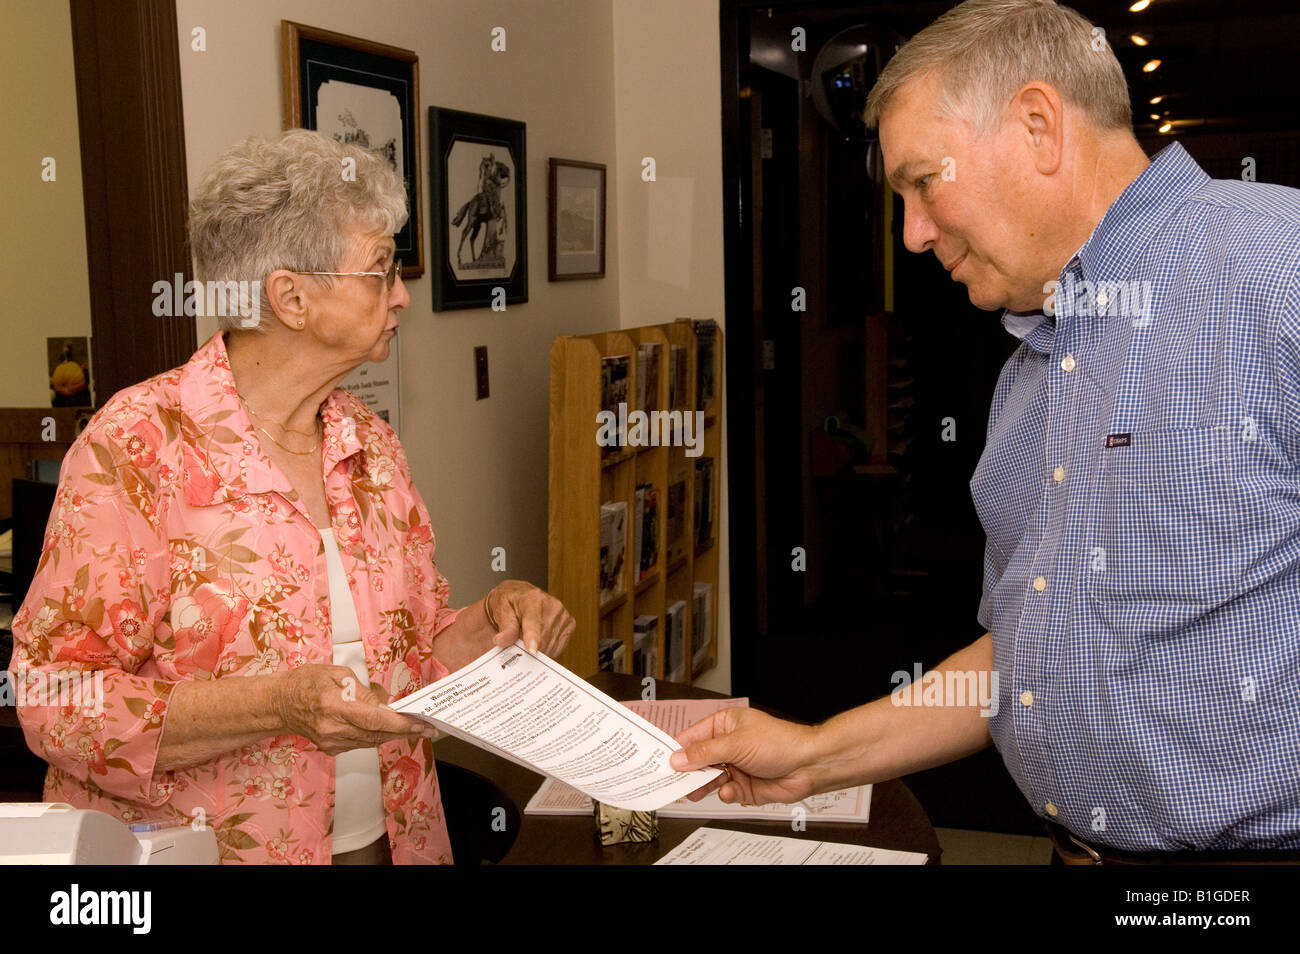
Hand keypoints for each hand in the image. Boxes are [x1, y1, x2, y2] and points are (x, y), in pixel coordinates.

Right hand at [275, 665, 435, 755]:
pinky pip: (361, 743)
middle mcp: (334, 729)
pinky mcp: (331, 749)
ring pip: (371, 741)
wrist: (279, 704)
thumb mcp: (338, 673)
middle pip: (377, 734)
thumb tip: (386, 704)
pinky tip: (386, 728)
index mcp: (335, 706)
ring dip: (392, 734)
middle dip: (404, 730)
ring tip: (412, 726)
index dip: (400, 724)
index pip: (375, 719)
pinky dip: (376, 735)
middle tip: (426, 726)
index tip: (421, 724)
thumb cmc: (307, 682)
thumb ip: (364, 691)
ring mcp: (332, 742)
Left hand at [485, 580, 575, 655]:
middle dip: (527, 648)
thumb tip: (502, 640)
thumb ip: (504, 627)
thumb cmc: (510, 601)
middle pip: (542, 640)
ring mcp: (563, 615)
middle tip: (517, 642)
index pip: (534, 622)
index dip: (533, 638)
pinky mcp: (569, 624)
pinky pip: (557, 648)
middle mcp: (552, 606)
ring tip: (527, 637)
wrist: (520, 594)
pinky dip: (547, 648)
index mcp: (533, 599)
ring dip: (537, 649)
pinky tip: (539, 639)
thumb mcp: (500, 609)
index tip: (532, 650)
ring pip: (550, 647)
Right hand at [669, 707, 820, 805]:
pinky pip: (726, 792)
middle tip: (675, 781)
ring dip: (704, 785)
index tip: (662, 762)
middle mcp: (728, 745)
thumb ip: (705, 753)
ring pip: (709, 779)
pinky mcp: (744, 786)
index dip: (677, 749)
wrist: (809, 765)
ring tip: (695, 791)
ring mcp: (736, 766)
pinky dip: (726, 793)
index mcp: (724, 725)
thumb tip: (679, 758)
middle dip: (689, 771)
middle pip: (698, 760)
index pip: (692, 736)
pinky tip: (729, 790)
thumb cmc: (781, 742)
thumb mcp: (736, 743)